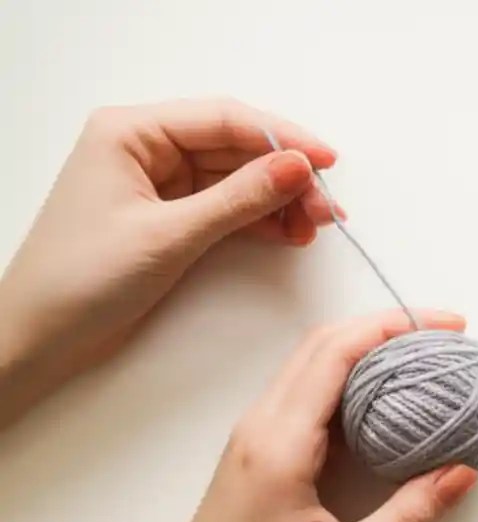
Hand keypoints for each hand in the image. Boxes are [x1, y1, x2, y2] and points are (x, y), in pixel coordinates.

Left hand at [0, 98, 343, 426]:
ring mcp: (159, 184)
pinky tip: (289, 234)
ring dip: (278, 201)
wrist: (41, 337)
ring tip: (314, 227)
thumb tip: (297, 167)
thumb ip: (238, 199)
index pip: (223, 119)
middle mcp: (145, 148)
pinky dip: (260, 220)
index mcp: (130, 132)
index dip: (281, 137)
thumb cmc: (81, 279)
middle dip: (285, 176)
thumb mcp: (169, 235)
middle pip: (236, 148)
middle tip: (326, 208)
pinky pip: (228, 207)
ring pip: (237, 179)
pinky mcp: (170, 217)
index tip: (326, 161)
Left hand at [5, 310, 477, 521]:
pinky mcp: (258, 447)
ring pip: (312, 361)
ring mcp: (255, 432)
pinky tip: (383, 396)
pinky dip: (349, 374)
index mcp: (280, 442)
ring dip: (366, 346)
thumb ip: (408, 517)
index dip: (395, 326)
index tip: (448, 326)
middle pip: (324, 342)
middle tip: (445, 335)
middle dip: (387, 325)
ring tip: (422, 357)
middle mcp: (262, 423)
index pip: (338, 352)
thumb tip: (464, 472)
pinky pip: (306, 389)